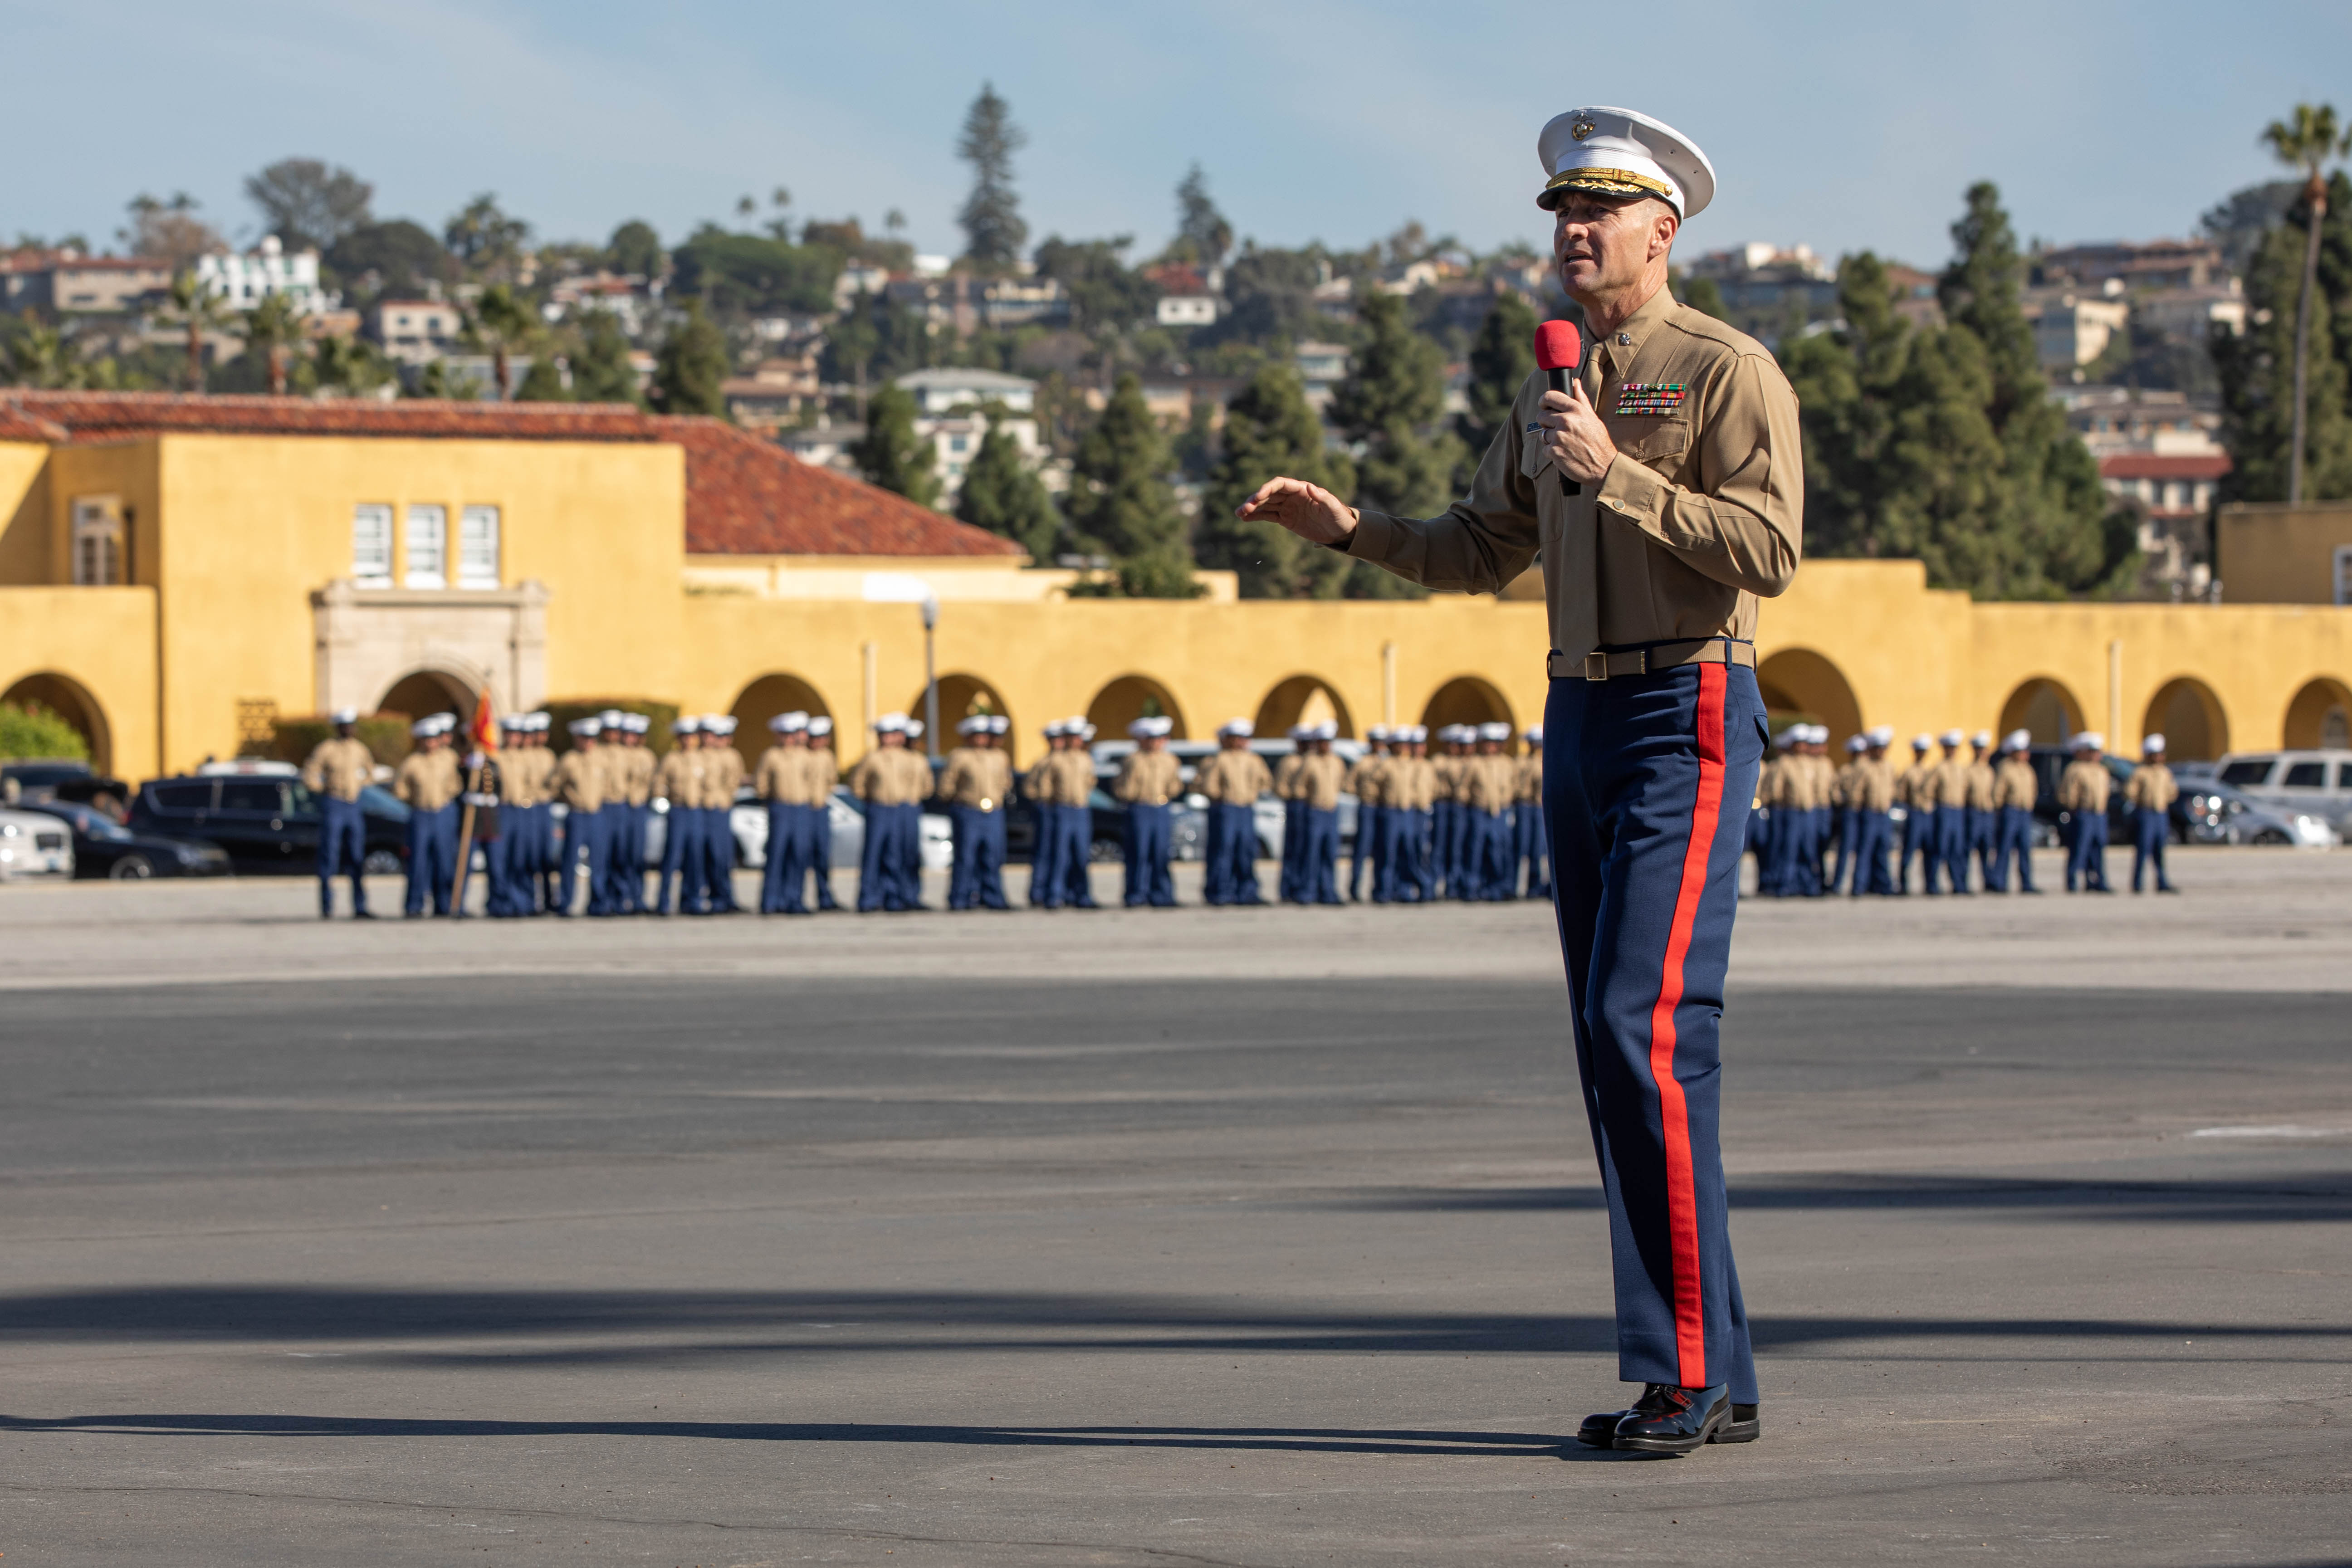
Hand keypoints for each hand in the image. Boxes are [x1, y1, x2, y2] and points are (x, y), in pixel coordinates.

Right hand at [1235, 476, 1354, 545]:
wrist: (1340, 531)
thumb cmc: (1338, 516)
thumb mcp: (1333, 507)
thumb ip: (1322, 496)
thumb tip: (1308, 486)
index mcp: (1301, 489)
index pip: (1280, 484)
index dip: (1267, 488)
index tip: (1257, 497)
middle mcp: (1292, 495)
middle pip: (1269, 494)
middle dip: (1255, 500)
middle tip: (1244, 509)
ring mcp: (1287, 507)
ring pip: (1265, 505)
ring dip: (1252, 508)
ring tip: (1238, 513)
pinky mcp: (1285, 519)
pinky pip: (1268, 516)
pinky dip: (1256, 516)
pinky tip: (1244, 518)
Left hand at [1535, 383, 1617, 483]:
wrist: (1603, 467)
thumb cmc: (1599, 442)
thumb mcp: (1593, 417)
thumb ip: (1581, 399)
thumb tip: (1575, 382)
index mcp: (1575, 410)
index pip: (1549, 396)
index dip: (1544, 401)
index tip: (1544, 405)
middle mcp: (1566, 421)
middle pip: (1542, 416)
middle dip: (1547, 423)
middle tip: (1559, 430)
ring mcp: (1559, 436)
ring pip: (1543, 433)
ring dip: (1550, 439)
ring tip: (1566, 443)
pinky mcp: (1554, 451)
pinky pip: (1545, 448)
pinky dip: (1552, 452)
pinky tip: (1565, 453)